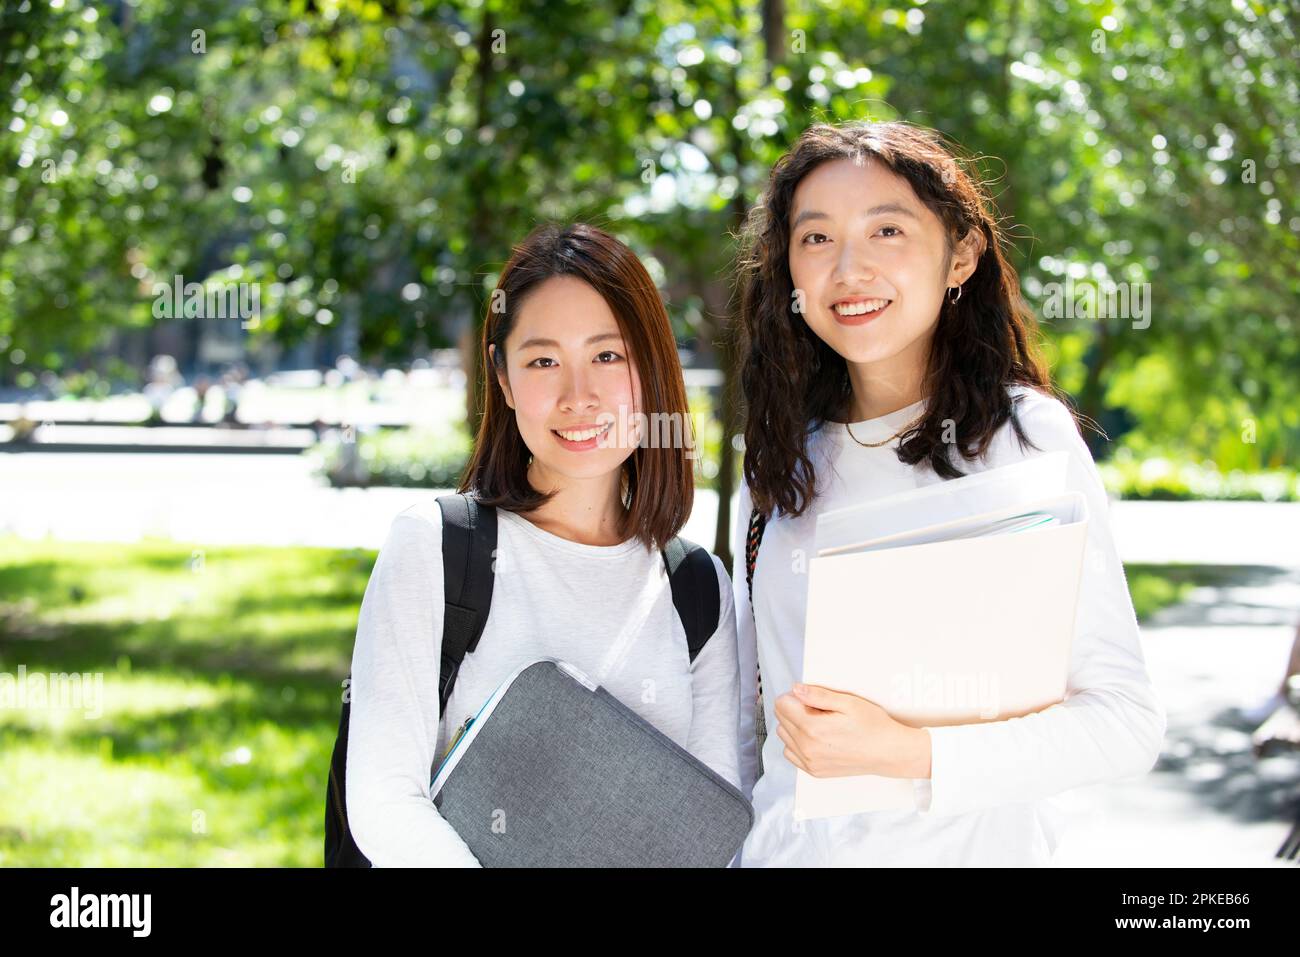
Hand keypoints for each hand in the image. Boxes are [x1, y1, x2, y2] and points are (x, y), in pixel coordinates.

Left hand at [774, 683, 930, 778]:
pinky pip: (791, 753)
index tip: (810, 698)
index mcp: (813, 728)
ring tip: (819, 724)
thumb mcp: (848, 703)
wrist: (889, 753)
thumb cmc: (873, 726)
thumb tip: (795, 689)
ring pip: (784, 736)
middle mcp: (807, 748)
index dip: (795, 696)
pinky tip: (816, 737)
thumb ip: (818, 695)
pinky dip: (797, 743)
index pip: (781, 705)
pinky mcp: (814, 771)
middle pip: (781, 719)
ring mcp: (810, 762)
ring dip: (794, 726)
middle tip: (819, 710)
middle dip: (794, 709)